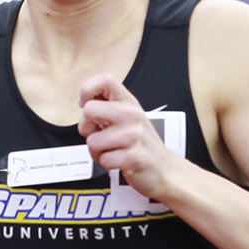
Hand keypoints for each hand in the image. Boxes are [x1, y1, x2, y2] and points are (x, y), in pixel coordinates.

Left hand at [78, 73, 181, 199]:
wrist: (164, 169)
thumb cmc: (141, 143)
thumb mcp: (129, 118)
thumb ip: (109, 107)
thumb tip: (84, 102)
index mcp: (129, 103)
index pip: (105, 80)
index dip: (88, 90)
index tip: (86, 104)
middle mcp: (132, 115)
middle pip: (89, 110)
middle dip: (86, 128)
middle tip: (98, 134)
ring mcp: (134, 135)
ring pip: (92, 142)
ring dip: (97, 152)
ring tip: (112, 151)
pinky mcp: (133, 157)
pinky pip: (103, 160)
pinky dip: (107, 164)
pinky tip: (119, 161)